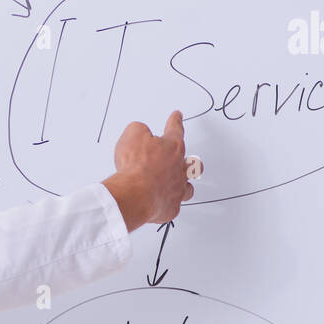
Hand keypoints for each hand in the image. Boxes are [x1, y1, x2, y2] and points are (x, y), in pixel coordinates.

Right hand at [101, 110, 200, 231]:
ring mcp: (176, 190)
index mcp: (172, 147)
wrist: (135, 194)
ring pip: (188, 187)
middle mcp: (179, 169)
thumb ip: (139, 130)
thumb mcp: (132, 135)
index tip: (177, 115)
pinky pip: (173, 206)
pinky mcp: (169, 207)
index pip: (175, 129)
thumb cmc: (136, 165)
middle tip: (188, 159)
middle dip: (189, 160)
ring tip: (182, 184)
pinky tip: (164, 203)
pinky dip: (169, 204)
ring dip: (185, 184)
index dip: (175, 121)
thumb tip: (140, 131)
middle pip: (190, 163)